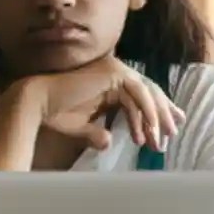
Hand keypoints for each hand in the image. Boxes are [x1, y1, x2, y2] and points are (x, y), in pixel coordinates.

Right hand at [21, 57, 185, 151]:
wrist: (39, 105)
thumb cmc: (57, 116)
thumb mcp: (86, 128)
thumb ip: (101, 133)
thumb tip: (110, 143)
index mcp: (111, 83)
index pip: (142, 95)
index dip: (158, 111)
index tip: (170, 128)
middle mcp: (115, 73)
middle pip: (149, 93)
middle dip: (164, 114)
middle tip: (173, 133)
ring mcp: (115, 70)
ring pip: (147, 93)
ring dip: (156, 117)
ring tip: (160, 139)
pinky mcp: (112, 73)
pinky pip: (138, 92)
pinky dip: (145, 111)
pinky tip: (149, 129)